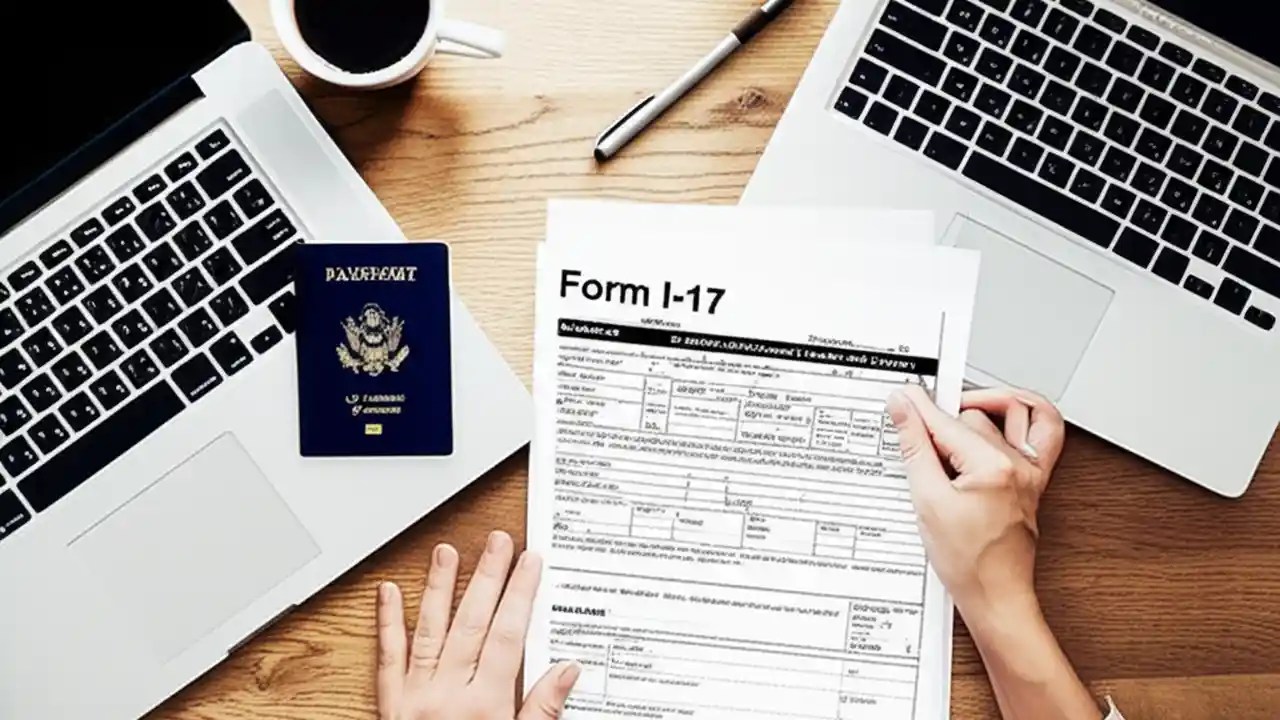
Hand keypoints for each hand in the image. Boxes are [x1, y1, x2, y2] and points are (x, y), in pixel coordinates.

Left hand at [375, 531, 580, 719]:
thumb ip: (542, 712)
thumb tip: (567, 670)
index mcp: (485, 707)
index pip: (508, 636)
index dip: (521, 595)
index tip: (530, 563)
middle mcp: (448, 695)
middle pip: (472, 623)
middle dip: (488, 578)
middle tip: (498, 541)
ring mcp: (416, 697)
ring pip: (430, 630)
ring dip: (439, 588)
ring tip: (446, 552)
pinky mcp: (390, 706)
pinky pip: (387, 658)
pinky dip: (387, 623)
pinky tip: (386, 592)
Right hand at [886, 385, 1065, 615]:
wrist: (995, 597)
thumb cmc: (968, 563)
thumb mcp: (927, 501)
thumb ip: (914, 447)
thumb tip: (904, 409)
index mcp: (994, 467)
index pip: (946, 423)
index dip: (918, 410)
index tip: (901, 396)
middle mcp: (1019, 464)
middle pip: (973, 418)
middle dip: (942, 422)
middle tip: (916, 434)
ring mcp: (1031, 471)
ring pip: (1009, 416)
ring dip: (982, 409)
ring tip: (955, 412)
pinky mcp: (1034, 480)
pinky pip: (1044, 432)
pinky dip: (1025, 416)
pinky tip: (1002, 416)